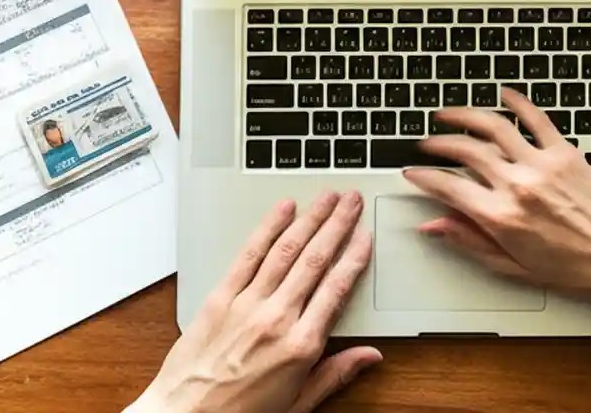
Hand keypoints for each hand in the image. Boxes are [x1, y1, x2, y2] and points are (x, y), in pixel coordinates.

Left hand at [130, 192, 378, 412]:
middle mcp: (276, 318)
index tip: (365, 237)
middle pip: (315, 260)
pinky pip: (248, 256)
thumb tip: (370, 356)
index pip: (337, 288)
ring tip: (326, 198)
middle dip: (337, 225)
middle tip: (352, 201)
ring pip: (285, 251)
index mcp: (301, 345)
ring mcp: (247, 304)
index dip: (355, 257)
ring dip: (310, 219)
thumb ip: (336, 374)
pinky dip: (267, 229)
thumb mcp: (298, 404)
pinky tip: (282, 210)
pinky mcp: (220, 298)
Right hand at [403, 88, 590, 317]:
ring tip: (449, 114)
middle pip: (466, 150)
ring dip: (465, 115)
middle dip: (438, 143)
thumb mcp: (511, 265)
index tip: (414, 173)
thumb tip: (433, 226)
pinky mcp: (567, 154)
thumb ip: (468, 241)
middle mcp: (519, 186)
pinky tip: (504, 94)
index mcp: (502, 218)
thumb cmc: (572, 269)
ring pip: (494, 127)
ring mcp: (543, 166)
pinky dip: (519, 103)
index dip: (425, 177)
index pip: (449, 187)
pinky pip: (538, 120)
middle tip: (427, 143)